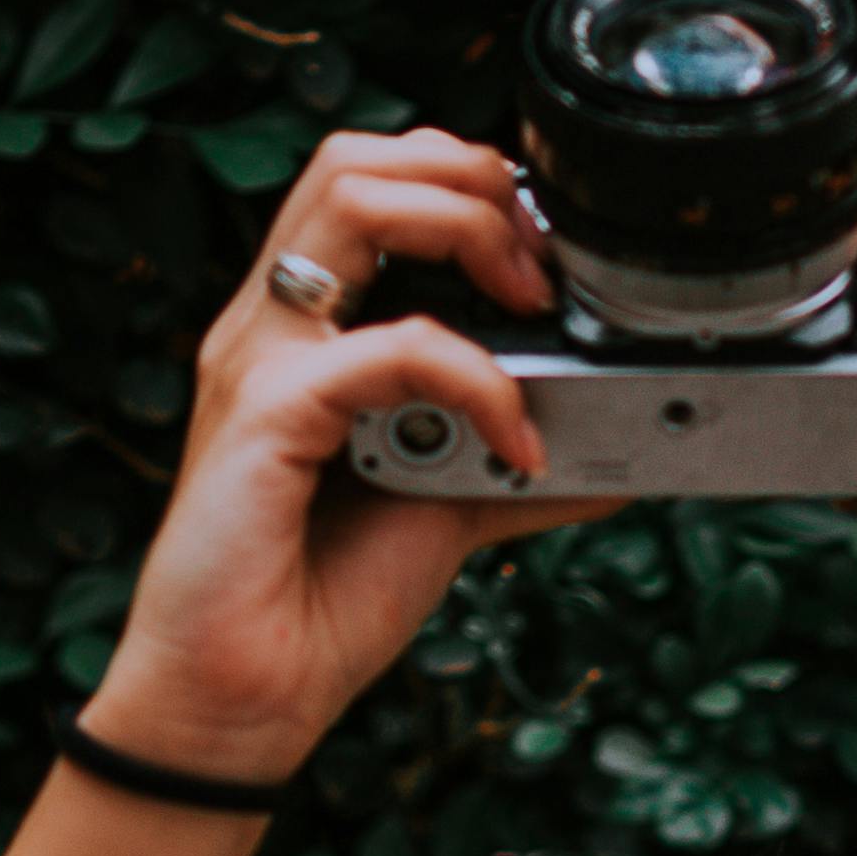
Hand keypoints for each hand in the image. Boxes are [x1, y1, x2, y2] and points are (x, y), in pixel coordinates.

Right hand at [81, 127, 609, 786]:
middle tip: (541, 268)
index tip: (544, 253)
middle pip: (357, 156)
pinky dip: (480, 381)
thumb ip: (511, 461)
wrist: (242, 699)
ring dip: (468, 231)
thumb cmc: (318, 603)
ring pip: (354, 198)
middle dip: (472, 180)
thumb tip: (614, 449)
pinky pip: (392, 346)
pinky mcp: (265, 413)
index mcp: (303, 332)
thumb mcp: (445, 509)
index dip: (467, 185)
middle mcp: (270, 326)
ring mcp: (259, 358)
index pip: (371, 182)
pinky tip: (521, 447)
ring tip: (532, 307)